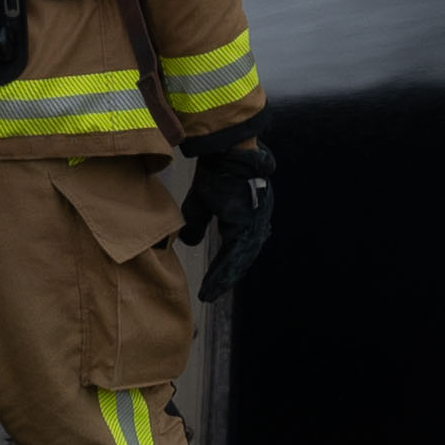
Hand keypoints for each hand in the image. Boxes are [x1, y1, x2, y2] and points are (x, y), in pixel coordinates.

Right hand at [179, 134, 275, 301]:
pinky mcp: (251, 222)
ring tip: (210, 292)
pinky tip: (217, 280)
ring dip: (225, 277)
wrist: (226, 148)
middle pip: (240, 259)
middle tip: (209, 295)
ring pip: (241, 259)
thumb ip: (196, 221)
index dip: (221, 268)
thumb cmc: (216, 169)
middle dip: (224, 278)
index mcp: (244, 218)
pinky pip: (239, 252)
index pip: (234, 250)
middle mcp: (254, 223)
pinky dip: (227, 269)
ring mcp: (255, 223)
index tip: (208, 286)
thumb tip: (188, 240)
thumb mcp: (201, 201)